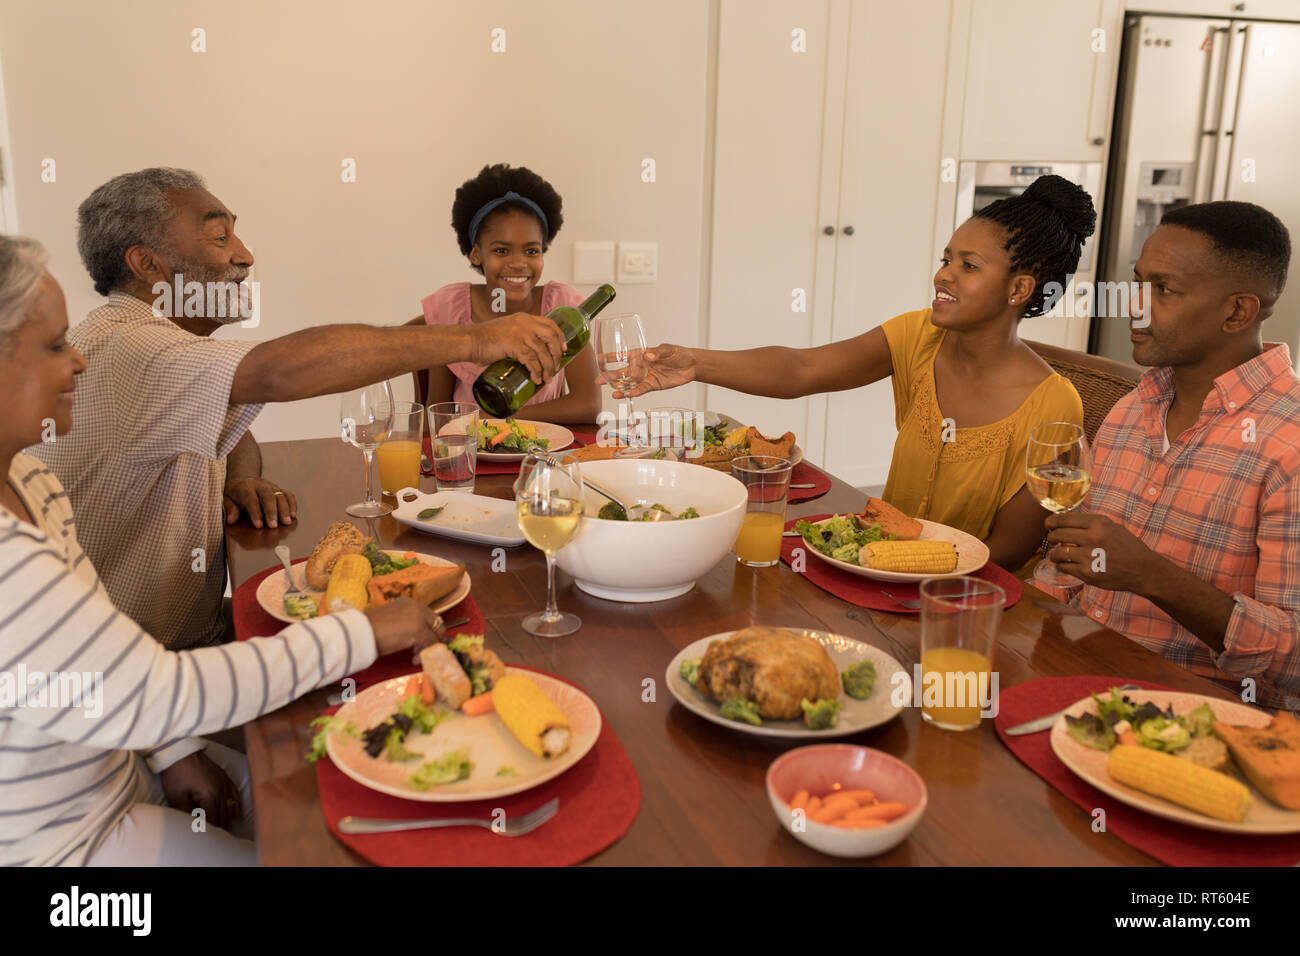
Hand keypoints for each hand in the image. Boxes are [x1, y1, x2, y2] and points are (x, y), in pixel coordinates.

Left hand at [160, 750, 240, 830]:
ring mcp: (225, 782)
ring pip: (231, 806)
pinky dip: (236, 805)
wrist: (179, 751)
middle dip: (220, 828)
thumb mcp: (176, 796)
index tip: (205, 838)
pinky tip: (238, 814)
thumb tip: (192, 826)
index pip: (213, 820)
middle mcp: (221, 790)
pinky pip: (235, 794)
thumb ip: (186, 813)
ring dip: (228, 819)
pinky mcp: (224, 777)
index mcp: (210, 795)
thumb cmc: (176, 773)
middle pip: (224, 815)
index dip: (209, 831)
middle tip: (216, 837)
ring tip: (225, 830)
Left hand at [224, 476, 295, 528]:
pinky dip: (292, 504)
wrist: (243, 477)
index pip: (251, 499)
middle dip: (271, 512)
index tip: (258, 525)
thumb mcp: (227, 498)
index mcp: (245, 487)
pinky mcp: (279, 489)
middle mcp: (260, 485)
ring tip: (287, 522)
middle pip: (268, 496)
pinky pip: (288, 495)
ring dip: (284, 509)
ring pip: (280, 495)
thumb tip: (231, 520)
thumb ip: (230, 509)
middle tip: (274, 526)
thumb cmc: (235, 492)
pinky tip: (293, 515)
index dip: (255, 512)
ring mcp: (271, 487)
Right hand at [365, 597, 445, 656]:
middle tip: (418, 650)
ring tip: (415, 656)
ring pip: (436, 633)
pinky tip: (414, 661)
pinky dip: (426, 653)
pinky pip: (431, 643)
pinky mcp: (419, 630)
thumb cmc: (368, 630)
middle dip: (432, 638)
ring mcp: (419, 618)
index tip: (418, 643)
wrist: (359, 633)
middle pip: (436, 622)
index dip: (426, 630)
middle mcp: (416, 606)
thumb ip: (404, 624)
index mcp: (408, 602)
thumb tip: (412, 636)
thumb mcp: (390, 621)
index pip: (427, 616)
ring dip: (429, 646)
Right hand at [470, 312, 564, 384]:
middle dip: (557, 354)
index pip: (550, 324)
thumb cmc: (485, 339)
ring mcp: (520, 333)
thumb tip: (531, 355)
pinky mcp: (514, 345)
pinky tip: (536, 378)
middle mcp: (525, 323)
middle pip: (551, 337)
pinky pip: (531, 360)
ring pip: (543, 351)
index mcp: (525, 318)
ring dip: (547, 367)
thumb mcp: (507, 331)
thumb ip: (520, 338)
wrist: (470, 340)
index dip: (560, 337)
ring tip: (547, 378)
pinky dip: (536, 371)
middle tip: (556, 366)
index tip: (564, 348)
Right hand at [595, 343, 695, 397]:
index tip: (599, 359)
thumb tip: (648, 356)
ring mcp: (646, 377)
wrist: (691, 366)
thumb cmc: (678, 354)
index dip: (610, 357)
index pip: (623, 355)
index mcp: (641, 354)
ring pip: (630, 383)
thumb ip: (657, 352)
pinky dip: (635, 392)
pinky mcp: (653, 385)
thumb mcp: (667, 349)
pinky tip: (627, 395)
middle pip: (622, 371)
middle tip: (599, 380)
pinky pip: (641, 389)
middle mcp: (640, 366)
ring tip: (611, 392)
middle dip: (610, 376)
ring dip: (620, 387)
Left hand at [1043, 512, 1157, 593]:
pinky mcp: (1087, 573)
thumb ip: (1091, 524)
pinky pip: (1064, 567)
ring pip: (1058, 553)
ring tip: (1056, 555)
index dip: (1051, 521)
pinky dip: (1061, 566)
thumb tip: (1065, 522)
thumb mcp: (1112, 527)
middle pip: (1058, 534)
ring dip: (1054, 554)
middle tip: (1052, 540)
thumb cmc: (1128, 547)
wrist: (1143, 570)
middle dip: (1051, 537)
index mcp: (1098, 523)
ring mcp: (1089, 556)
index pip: (1064, 519)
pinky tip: (1064, 565)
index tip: (1047, 524)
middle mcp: (1093, 538)